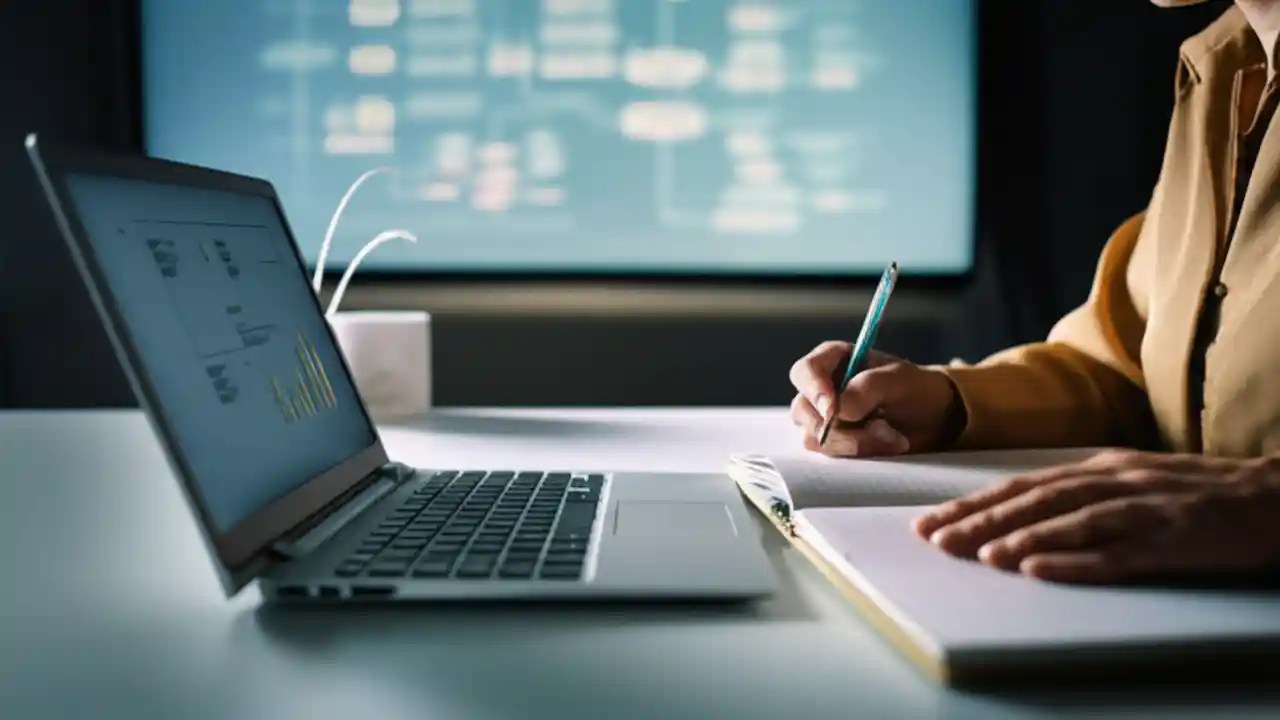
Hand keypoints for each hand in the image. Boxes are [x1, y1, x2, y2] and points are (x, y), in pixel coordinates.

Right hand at [789, 342, 963, 456]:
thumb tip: (839, 409)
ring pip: (814, 438)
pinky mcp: (833, 442)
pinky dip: (859, 453)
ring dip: (855, 442)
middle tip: (882, 429)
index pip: (805, 372)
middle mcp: (822, 388)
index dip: (814, 391)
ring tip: (892, 437)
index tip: (832, 410)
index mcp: (833, 360)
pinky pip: (830, 454)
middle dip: (841, 428)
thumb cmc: (916, 389)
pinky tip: (885, 445)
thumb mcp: (900, 380)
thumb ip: (869, 387)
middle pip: (804, 410)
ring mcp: (824, 418)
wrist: (934, 420)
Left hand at [914, 449, 1279, 583]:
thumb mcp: (1134, 479)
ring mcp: (1144, 508)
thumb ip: (1083, 491)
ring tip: (977, 554)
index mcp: (1101, 467)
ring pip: (1069, 520)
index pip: (1023, 484)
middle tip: (934, 539)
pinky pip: (1117, 552)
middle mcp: (1115, 480)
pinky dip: (1074, 561)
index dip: (974, 502)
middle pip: (1034, 499)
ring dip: (1019, 537)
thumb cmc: (1199, 492)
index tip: (928, 520)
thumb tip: (1024, 508)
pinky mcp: (1172, 538)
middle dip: (979, 520)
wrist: (1275, 495)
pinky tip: (1039, 570)